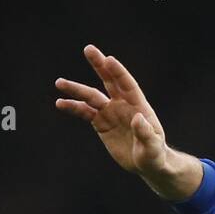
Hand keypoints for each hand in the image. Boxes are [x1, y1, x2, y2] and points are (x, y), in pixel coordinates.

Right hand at [54, 45, 199, 198]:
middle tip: (89, 49)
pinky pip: (85, 112)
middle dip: (99, 65)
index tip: (109, 59)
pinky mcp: (101, 123)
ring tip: (59, 83)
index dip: (119, 72)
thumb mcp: (153, 148)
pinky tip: (60, 104)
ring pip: (91, 96)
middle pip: (109, 81)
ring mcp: (111, 112)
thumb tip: (137, 118)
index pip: (127, 85)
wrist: (146, 165)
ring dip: (77, 89)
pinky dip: (73, 107)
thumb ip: (146, 134)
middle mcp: (123, 105)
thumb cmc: (155, 156)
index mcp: (139, 107)